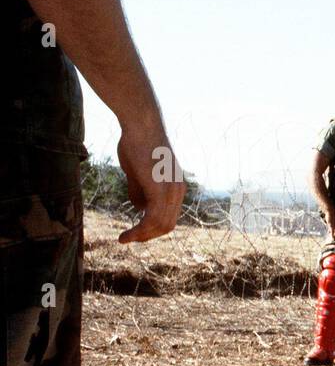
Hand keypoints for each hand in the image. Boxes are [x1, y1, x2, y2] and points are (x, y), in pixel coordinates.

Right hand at [117, 126, 185, 243]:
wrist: (140, 125)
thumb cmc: (136, 144)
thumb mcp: (138, 173)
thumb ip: (140, 191)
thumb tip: (139, 208)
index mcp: (175, 188)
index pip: (168, 216)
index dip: (152, 228)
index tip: (135, 233)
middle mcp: (178, 191)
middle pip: (167, 225)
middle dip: (147, 236)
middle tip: (129, 239)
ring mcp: (172, 191)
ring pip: (161, 225)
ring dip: (142, 236)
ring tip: (124, 239)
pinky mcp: (161, 189)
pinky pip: (153, 218)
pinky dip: (140, 230)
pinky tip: (127, 235)